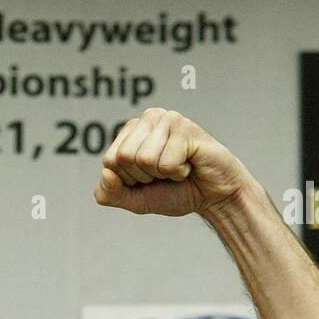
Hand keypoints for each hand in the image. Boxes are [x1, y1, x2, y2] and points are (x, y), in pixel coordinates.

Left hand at [93, 109, 250, 216]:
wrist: (213, 197)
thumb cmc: (175, 192)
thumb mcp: (135, 200)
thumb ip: (111, 193)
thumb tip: (105, 174)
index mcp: (131, 130)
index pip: (109, 161)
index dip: (128, 180)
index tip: (149, 178)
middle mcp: (147, 118)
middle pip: (124, 158)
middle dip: (144, 176)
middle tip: (165, 173)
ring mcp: (167, 119)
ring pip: (144, 159)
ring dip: (163, 174)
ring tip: (178, 167)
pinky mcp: (185, 128)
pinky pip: (166, 163)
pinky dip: (179, 173)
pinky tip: (190, 165)